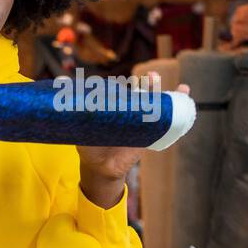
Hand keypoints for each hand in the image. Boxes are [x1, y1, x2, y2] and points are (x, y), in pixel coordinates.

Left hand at [77, 83, 188, 207]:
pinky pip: (166, 119)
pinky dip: (178, 104)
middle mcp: (131, 112)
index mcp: (116, 108)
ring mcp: (142, 121)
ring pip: (156, 103)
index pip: (125, 90)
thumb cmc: (89, 144)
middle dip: (149, 84)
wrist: (99, 168)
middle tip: (150, 78)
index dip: (128, 84)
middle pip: (143, 93)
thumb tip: (62, 81)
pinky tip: (185, 91)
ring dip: (163, 91)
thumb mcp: (80, 125)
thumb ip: (74, 107)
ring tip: (169, 85)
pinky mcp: (150, 133)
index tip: (128, 80)